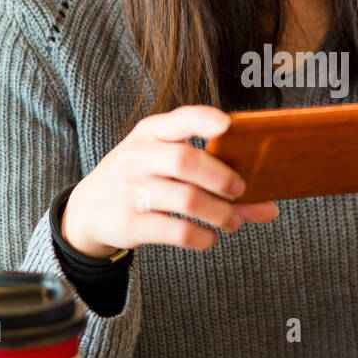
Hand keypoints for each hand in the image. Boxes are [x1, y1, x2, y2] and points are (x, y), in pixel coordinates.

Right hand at [62, 105, 278, 255]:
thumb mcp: (165, 167)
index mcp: (150, 132)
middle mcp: (137, 156)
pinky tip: (209, 237)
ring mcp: (131, 190)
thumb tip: (269, 208)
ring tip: (232, 222)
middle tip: (241, 191)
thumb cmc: (142, 180)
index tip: (227, 125)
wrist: (87, 210)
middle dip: (221, 177)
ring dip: (220, 213)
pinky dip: (201, 237)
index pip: (178, 119)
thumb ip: (214, 179)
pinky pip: (176, 231)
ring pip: (186, 199)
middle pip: (185, 161)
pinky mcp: (129, 223)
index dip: (203, 120)